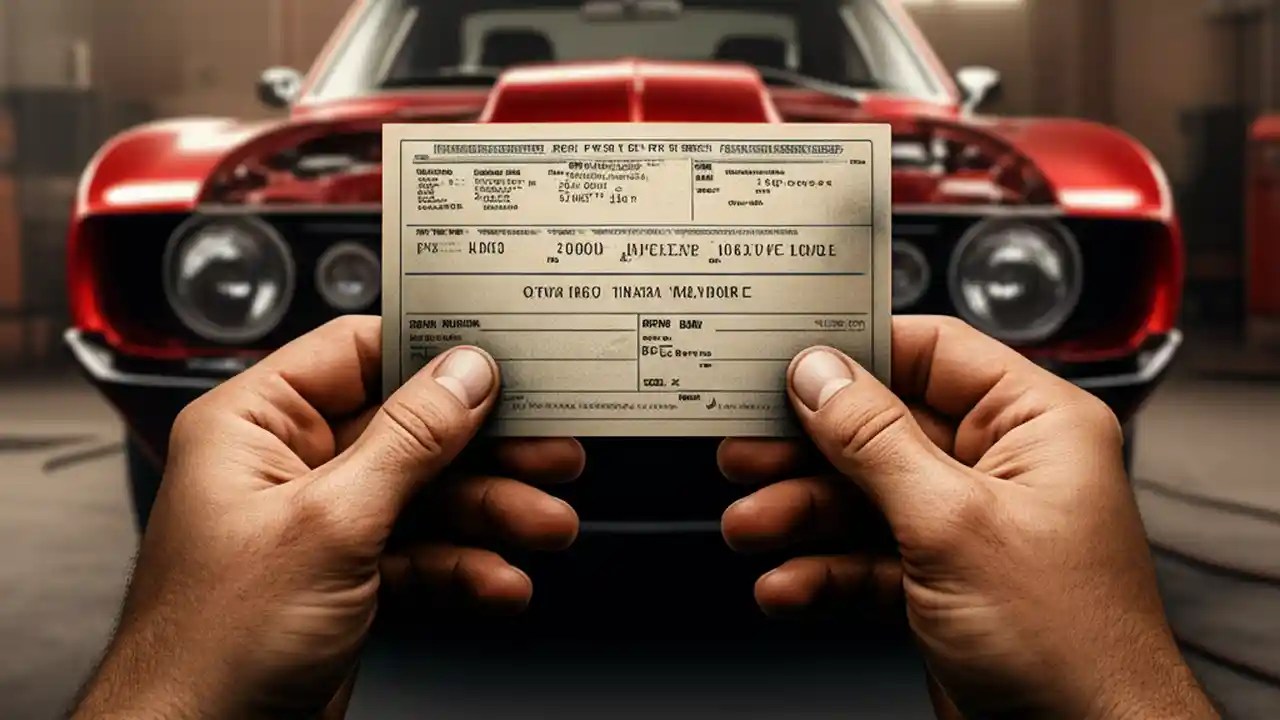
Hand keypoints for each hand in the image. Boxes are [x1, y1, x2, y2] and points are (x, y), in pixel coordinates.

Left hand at [74, 317, 581, 719]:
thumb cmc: (212, 645)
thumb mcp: (330, 522)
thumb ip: (408, 440)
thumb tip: (465, 374)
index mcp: (254, 425)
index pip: (357, 353)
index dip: (433, 353)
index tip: (502, 360)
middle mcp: (287, 466)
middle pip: (410, 430)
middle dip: (486, 448)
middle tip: (550, 448)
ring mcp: (321, 525)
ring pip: (427, 496)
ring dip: (491, 513)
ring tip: (544, 523)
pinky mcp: (347, 579)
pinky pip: (423, 554)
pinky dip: (465, 567)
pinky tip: (500, 580)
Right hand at [719, 317, 1214, 719]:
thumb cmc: (1072, 646)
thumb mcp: (953, 524)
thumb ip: (875, 442)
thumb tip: (820, 375)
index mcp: (1034, 426)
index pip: (934, 353)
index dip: (857, 354)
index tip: (788, 364)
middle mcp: (1001, 468)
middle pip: (881, 429)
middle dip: (807, 450)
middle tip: (746, 451)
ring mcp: (967, 528)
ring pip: (862, 497)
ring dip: (801, 514)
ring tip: (752, 525)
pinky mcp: (940, 583)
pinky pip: (865, 557)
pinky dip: (822, 570)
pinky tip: (787, 583)